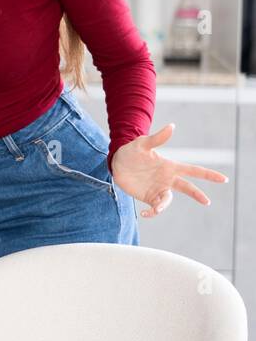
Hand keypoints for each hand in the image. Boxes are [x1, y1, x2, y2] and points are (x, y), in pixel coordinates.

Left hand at [111, 123, 227, 217]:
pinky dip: (152, 213)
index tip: (223, 179)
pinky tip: (144, 214)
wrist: (117, 163)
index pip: (193, 170)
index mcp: (170, 166)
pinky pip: (154, 208)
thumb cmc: (132, 150)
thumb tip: (172, 126)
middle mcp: (167, 179)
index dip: (208, 175)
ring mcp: (158, 189)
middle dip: (197, 194)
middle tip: (207, 201)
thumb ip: (158, 138)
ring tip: (156, 208)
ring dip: (164, 205)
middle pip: (187, 188)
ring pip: (168, 200)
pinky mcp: (148, 197)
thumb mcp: (143, 143)